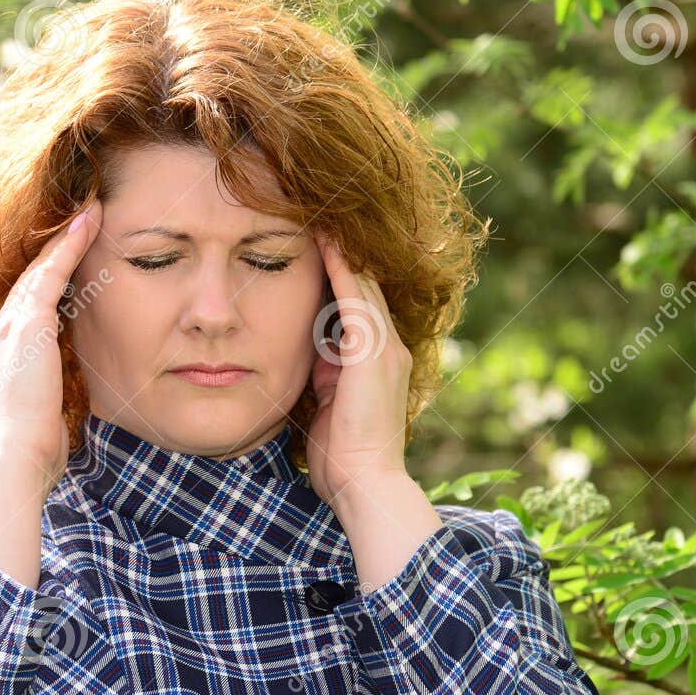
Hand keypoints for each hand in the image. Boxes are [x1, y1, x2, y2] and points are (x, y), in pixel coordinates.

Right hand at [0, 197, 100, 491]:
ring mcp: (6, 328)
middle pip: (27, 282)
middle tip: (78, 220)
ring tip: (89, 211)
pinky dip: (70, 246)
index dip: (44, 284)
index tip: (65, 265)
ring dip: (65, 239)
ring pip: (40, 271)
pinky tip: (89, 222)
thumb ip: (47, 403)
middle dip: (52, 252)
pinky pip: (52, 273)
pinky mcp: (26, 326)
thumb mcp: (39, 421)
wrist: (11, 462)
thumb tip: (60, 413)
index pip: (23, 312)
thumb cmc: (29, 455)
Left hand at [305, 231, 412, 512]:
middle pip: (363, 284)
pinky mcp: (374, 353)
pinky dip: (341, 267)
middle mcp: (388, 347)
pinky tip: (325, 239)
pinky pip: (356, 298)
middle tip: (319, 208)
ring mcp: (385, 348)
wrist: (365, 486)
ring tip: (321, 210)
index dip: (339, 271)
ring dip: (342, 247)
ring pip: (362, 283)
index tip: (316, 238)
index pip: (356, 303)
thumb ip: (323, 376)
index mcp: (376, 361)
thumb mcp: (328, 406)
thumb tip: (307, 355)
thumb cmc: (342, 459)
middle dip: (343, 249)